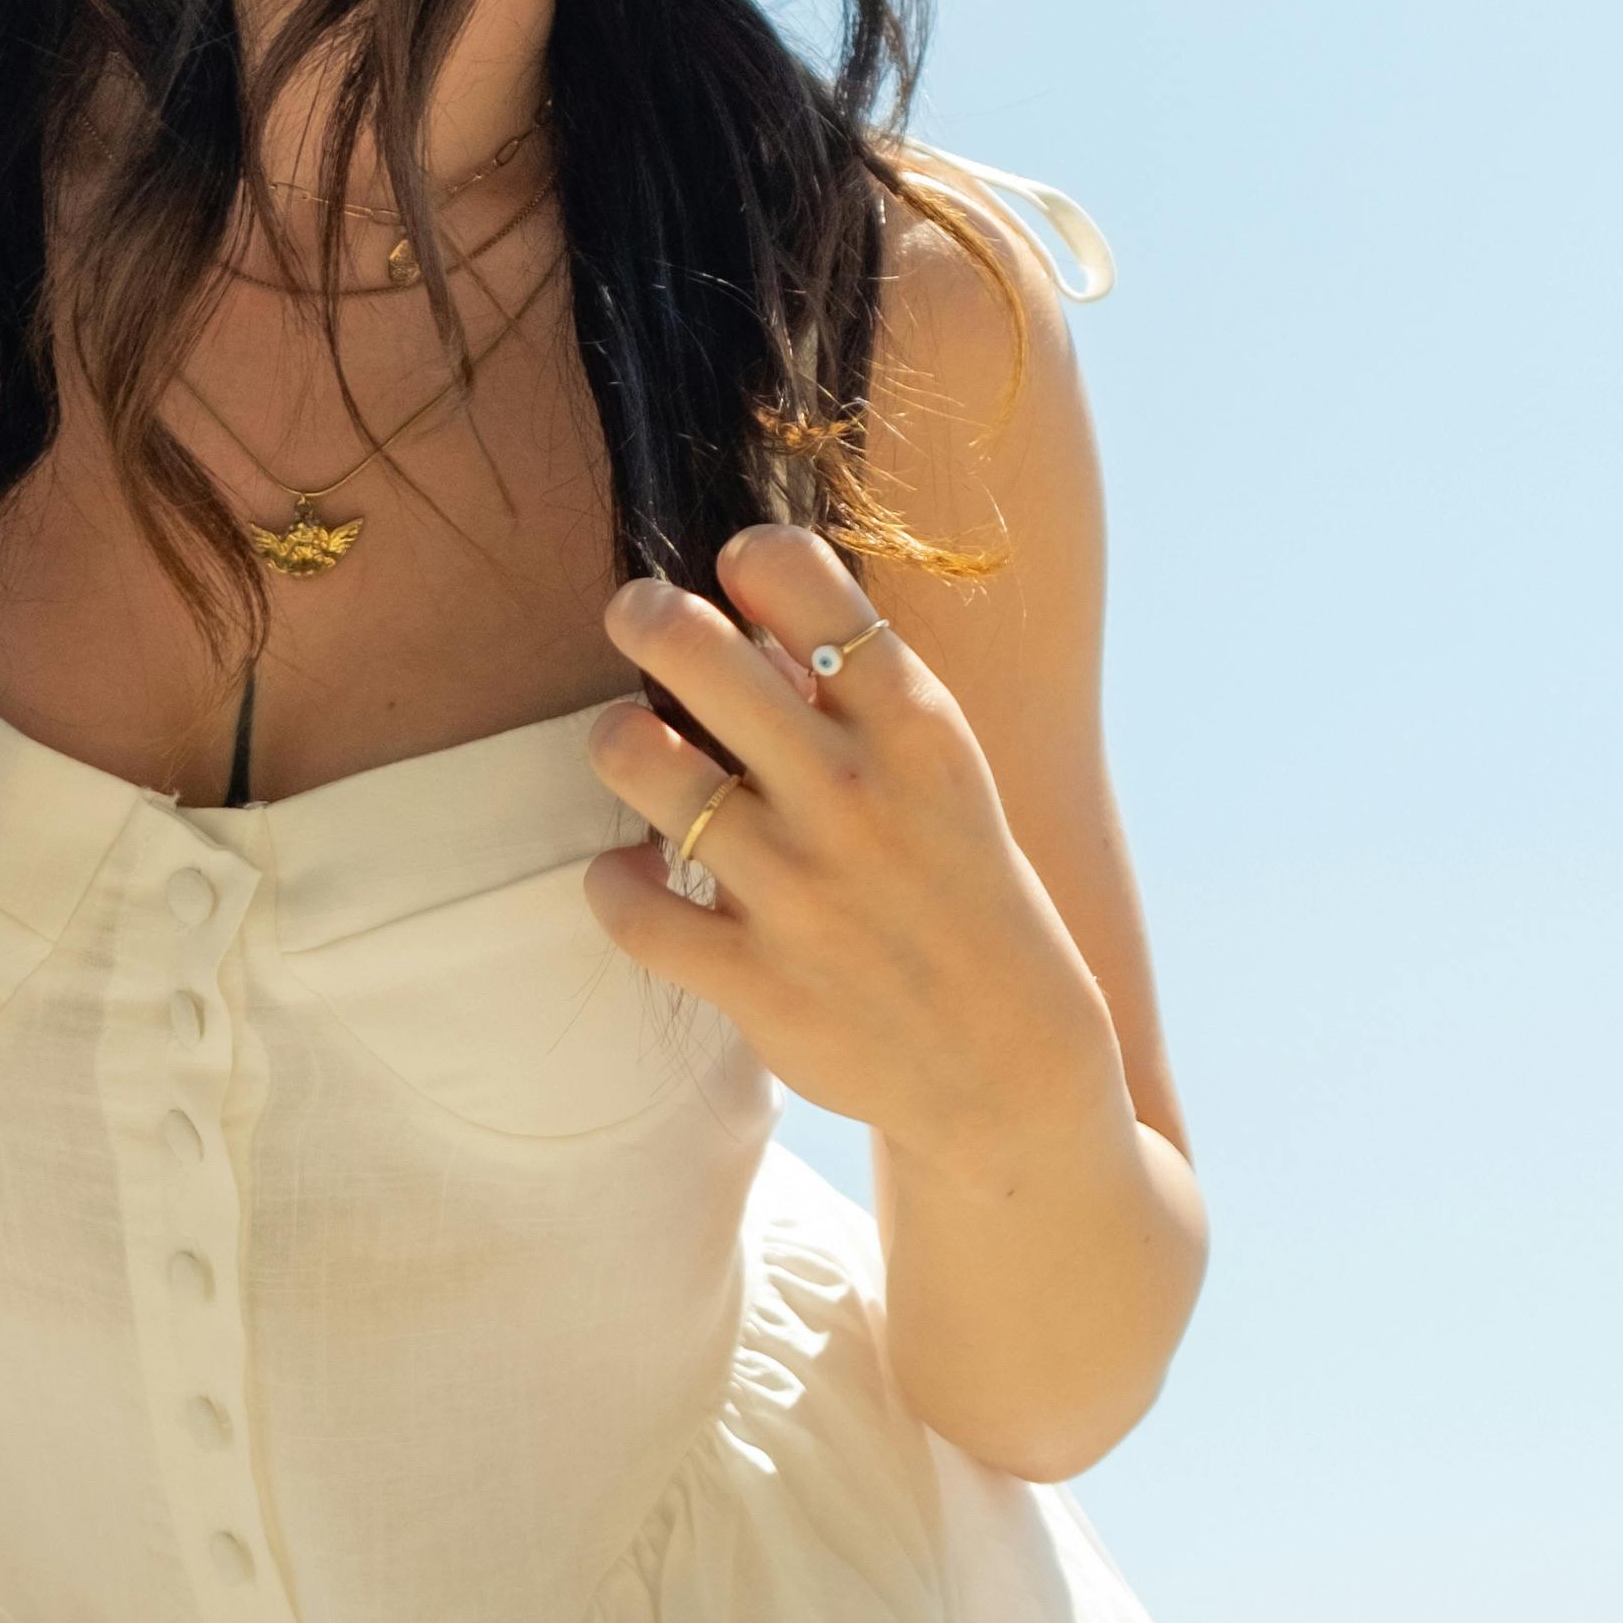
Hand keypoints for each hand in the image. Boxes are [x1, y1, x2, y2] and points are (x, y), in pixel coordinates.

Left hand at [582, 526, 1130, 1161]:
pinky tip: (636, 873)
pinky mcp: (754, 981)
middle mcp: (852, 795)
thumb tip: (746, 616)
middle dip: (646, 614)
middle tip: (635, 615)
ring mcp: (798, 890)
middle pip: (697, 651)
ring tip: (630, 745)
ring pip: (641, 763)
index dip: (752, 557)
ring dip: (617, 740)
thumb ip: (853, 699)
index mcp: (916, 729)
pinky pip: (628, 903)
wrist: (1009, 1066)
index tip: (735, 572)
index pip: (808, 584)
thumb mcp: (940, 777)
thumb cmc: (960, 890)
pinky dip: (614, 880)